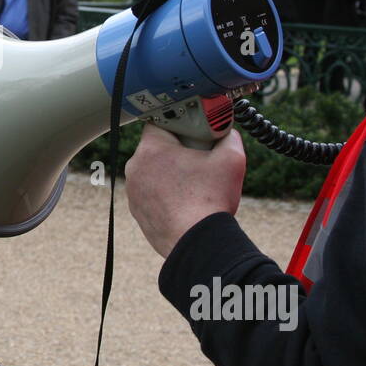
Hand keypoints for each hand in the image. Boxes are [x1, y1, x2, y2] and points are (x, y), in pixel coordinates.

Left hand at [125, 123, 245, 260]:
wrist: (197, 243)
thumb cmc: (211, 200)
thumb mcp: (232, 159)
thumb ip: (229, 137)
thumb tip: (227, 133)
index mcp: (152, 149)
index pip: (160, 122)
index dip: (180, 125)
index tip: (194, 133)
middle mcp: (135, 168)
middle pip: (157, 148)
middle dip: (177, 151)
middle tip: (199, 159)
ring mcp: (133, 192)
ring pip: (153, 173)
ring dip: (170, 174)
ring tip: (194, 184)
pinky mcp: (137, 212)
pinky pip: (151, 195)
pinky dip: (165, 195)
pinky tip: (185, 202)